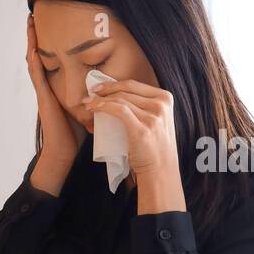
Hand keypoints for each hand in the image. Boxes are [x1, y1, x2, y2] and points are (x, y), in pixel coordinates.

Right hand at [25, 15, 80, 192]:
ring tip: (30, 23)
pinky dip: (34, 62)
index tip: (55, 22)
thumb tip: (115, 86)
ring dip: (31, 42)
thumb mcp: (89, 107)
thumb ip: (96, 95)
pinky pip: (37, 77)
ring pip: (35, 61)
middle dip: (38, 35)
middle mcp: (49, 85)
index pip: (55, 58)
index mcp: (58, 86)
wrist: (64, 152)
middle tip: (35, 15)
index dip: (53, 40)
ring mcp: (44, 91)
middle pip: (42, 54)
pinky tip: (32, 49)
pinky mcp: (43, 99)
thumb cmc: (77, 133)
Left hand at [83, 78, 186, 212]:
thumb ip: (142, 108)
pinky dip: (103, 107)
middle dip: (104, 91)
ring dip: (100, 100)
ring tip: (88, 105)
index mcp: (165, 98)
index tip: (98, 88)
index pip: (134, 85)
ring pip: (120, 100)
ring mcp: (153, 116)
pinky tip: (94, 109)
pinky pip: (119, 110)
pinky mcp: (142, 129)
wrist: (160, 169)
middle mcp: (161, 104)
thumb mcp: (155, 120)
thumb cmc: (153, 147)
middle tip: (89, 96)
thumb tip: (113, 98)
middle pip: (125, 91)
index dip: (113, 84)